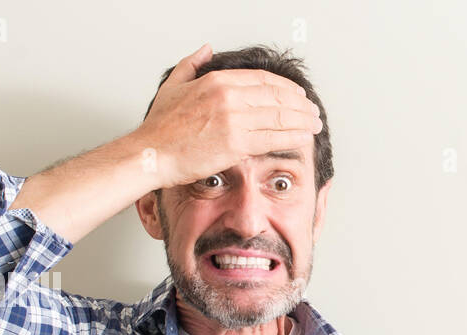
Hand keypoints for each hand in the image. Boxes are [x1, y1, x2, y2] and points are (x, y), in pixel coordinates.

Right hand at [135, 42, 323, 188]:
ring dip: (302, 120)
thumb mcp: (174, 85)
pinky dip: (293, 136)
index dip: (285, 87)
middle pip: (276, 96)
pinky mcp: (236, 144)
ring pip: (279, 117)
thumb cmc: (160, 126)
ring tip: (315, 124)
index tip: (298, 94)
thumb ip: (192, 63)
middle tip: (313, 111)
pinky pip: (273, 138)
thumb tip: (206, 48)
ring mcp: (233, 120)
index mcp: (217, 81)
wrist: (152, 153)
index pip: (263, 80)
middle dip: (300, 104)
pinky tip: (304, 137)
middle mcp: (228, 97)